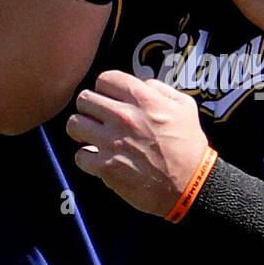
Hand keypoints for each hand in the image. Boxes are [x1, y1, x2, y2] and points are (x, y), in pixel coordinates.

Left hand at [67, 71, 207, 216]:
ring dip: (81, 130)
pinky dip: (87, 158)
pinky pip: (79, 156)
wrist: (190, 185)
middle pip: (84, 99)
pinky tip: (98, 159)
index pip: (105, 79)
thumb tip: (141, 85)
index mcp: (143, 99)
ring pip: (74, 124)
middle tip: (97, 118)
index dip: (105, 89)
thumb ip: (161, 89)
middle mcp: (124, 117)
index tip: (109, 99)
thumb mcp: (185, 107)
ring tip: (91, 136)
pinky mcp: (106, 167)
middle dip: (89, 108)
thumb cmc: (189, 146)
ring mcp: (112, 142)